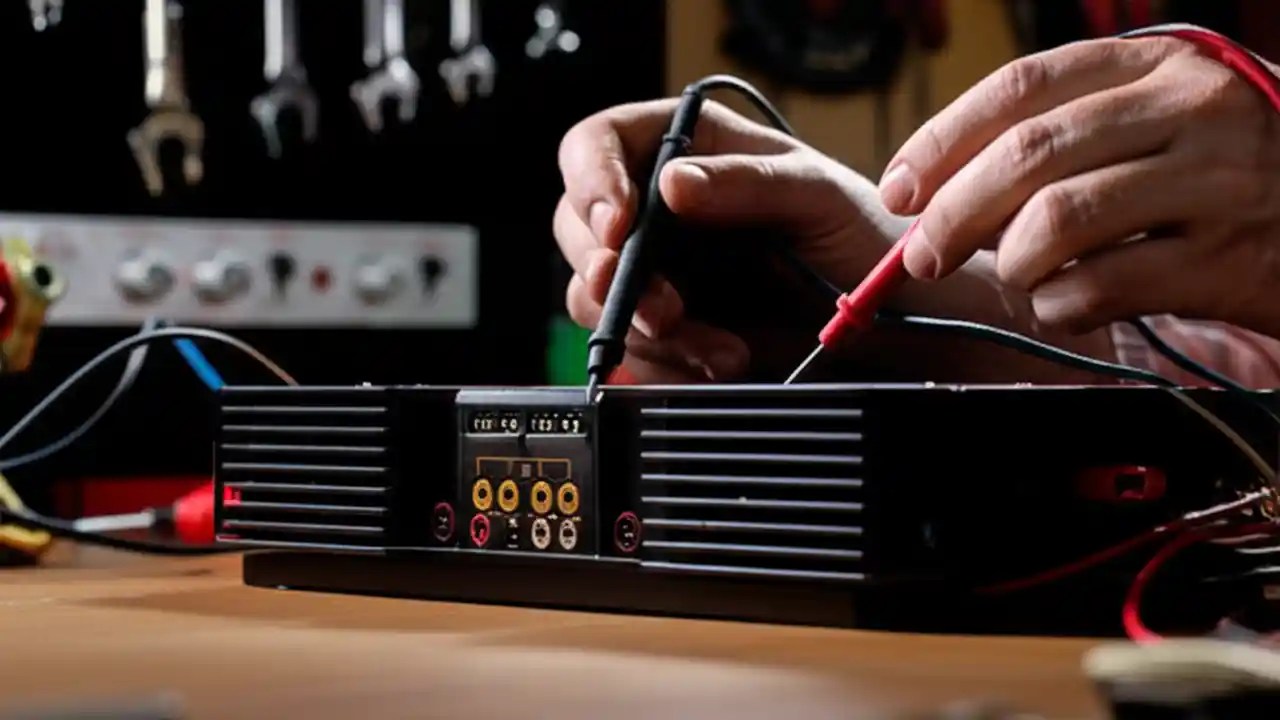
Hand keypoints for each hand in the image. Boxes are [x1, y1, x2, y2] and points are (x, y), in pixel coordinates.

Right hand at [555, 99, 902, 382]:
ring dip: (652, 332)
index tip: (617, 228)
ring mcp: (664, 271)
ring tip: (721, 347)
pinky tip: (724, 361)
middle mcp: (664, 208)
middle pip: (578, 229)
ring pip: (598, 298)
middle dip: (613, 276)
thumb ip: (748, 183)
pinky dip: (670, 365)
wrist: (900, 324)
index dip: (592, 182)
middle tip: (665, 309)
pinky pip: (633, 350)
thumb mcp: (819, 196)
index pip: (599, 144)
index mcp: (692, 150)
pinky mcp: (672, 330)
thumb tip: (672, 183)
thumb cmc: (870, 238)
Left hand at [881, 36, 1279, 336]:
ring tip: (1015, 277)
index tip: (899, 188)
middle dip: (952, 211)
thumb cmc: (1229, 175)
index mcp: (1157, 66)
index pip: (1022, 89)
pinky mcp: (1229, 261)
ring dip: (1007, 262)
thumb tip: (941, 193)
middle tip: (922, 255)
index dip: (943, 141)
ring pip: (1057, 220)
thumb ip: (1066, 142)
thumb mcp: (1159, 124)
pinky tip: (1065, 305)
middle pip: (1029, 154)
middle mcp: (1190, 109)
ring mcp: (1216, 183)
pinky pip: (1101, 287)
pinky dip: (1058, 307)